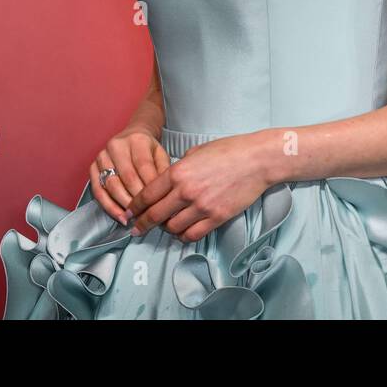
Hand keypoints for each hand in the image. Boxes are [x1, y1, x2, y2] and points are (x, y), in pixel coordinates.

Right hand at [89, 125, 169, 225]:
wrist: (132, 135)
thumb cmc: (148, 149)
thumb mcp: (160, 154)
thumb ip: (163, 171)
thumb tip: (163, 195)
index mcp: (136, 140)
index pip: (143, 166)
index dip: (150, 187)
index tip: (157, 204)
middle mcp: (116, 146)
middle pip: (127, 177)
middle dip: (137, 199)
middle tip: (146, 214)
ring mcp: (102, 156)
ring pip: (111, 185)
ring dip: (123, 204)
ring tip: (134, 218)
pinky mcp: (93, 167)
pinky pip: (98, 190)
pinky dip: (109, 206)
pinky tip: (120, 216)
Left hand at [125, 131, 276, 243]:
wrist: (257, 160)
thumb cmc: (228, 151)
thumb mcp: (196, 152)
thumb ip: (179, 168)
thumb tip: (167, 182)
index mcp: (178, 172)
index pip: (147, 195)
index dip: (134, 206)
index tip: (129, 212)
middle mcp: (186, 192)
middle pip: (155, 215)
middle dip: (142, 224)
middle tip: (136, 229)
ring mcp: (202, 207)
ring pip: (173, 228)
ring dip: (166, 229)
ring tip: (165, 227)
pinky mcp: (217, 217)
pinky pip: (193, 234)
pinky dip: (184, 235)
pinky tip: (182, 231)